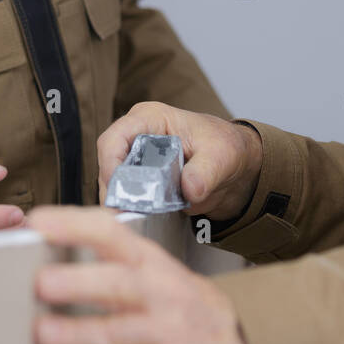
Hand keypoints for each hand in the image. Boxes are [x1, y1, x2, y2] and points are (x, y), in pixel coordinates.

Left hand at [29, 206, 252, 343]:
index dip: (74, 225)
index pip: (111, 233)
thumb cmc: (185, 303)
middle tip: (40, 283)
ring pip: (112, 333)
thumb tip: (50, 254)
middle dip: (75, 282)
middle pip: (115, 283)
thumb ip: (113, 261)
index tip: (39, 224)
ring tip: (40, 332)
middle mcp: (159, 292)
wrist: (236, 343)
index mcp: (151, 260)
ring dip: (73, 333)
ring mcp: (163, 332)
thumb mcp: (157, 270)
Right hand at [98, 102, 262, 220]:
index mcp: (150, 119)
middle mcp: (136, 138)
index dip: (110, 165)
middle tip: (121, 216)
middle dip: (112, 191)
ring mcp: (136, 161)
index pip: (114, 138)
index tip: (118, 191)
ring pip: (113, 184)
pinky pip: (126, 198)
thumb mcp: (221, 156)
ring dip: (120, 204)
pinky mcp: (141, 183)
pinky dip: (130, 211)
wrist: (236, 167)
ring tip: (129, 223)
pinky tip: (136, 224)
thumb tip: (190, 187)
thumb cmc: (225, 147)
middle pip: (107, 164)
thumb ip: (205, 171)